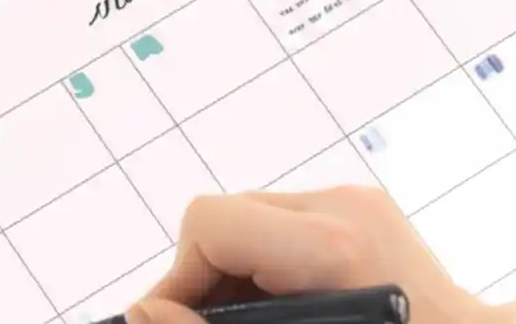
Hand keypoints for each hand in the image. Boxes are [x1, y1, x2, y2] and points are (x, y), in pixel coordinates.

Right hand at [126, 185, 513, 323]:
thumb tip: (145, 314)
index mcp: (332, 245)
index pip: (209, 225)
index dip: (176, 280)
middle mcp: (346, 206)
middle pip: (228, 220)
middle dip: (208, 281)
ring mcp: (361, 203)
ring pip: (254, 222)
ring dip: (240, 275)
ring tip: (256, 320)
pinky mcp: (369, 210)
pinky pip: (289, 226)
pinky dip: (273, 266)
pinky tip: (290, 306)